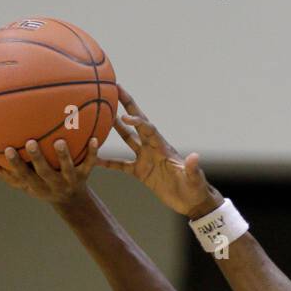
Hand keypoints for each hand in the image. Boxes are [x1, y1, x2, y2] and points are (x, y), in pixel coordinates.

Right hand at [0, 137, 99, 204]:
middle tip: (31, 143)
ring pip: (67, 168)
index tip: (7, 150)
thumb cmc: (41, 185)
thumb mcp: (23, 183)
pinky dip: (93, 153)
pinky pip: (90, 163)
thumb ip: (2, 172)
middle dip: (37, 159)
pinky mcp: (84, 175)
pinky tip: (95, 138)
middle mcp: (52, 184)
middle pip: (44, 173)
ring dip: (64, 156)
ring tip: (60, 141)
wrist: (72, 201)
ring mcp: (69, 180)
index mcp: (36, 185)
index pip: (23, 176)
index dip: (16, 165)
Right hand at [96, 86, 220, 219]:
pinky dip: (108, 162)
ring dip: (115, 127)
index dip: (137, 121)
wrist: (191, 201)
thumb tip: (195, 157)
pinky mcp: (141, 172)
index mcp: (163, 147)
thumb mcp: (194, 179)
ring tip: (99, 115)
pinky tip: (95, 158)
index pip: (147, 128)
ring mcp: (146, 159)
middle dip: (126, 106)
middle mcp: (152, 148)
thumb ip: (192, 168)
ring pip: (127, 138)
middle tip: (113, 90)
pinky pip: (121, 165)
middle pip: (137, 123)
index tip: (124, 116)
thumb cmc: (195, 188)